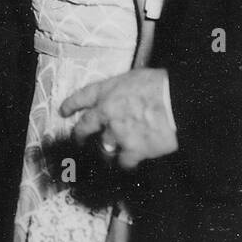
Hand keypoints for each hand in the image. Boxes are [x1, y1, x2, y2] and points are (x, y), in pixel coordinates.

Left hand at [59, 68, 177, 169]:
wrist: (177, 102)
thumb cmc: (161, 86)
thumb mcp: (133, 78)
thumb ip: (121, 91)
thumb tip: (122, 96)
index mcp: (105, 91)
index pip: (80, 98)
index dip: (70, 105)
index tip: (63, 112)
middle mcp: (105, 113)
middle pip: (84, 127)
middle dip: (79, 135)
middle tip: (79, 140)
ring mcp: (117, 133)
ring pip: (103, 147)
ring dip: (107, 151)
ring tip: (110, 154)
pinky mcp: (133, 149)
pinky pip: (124, 161)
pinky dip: (126, 162)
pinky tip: (129, 163)